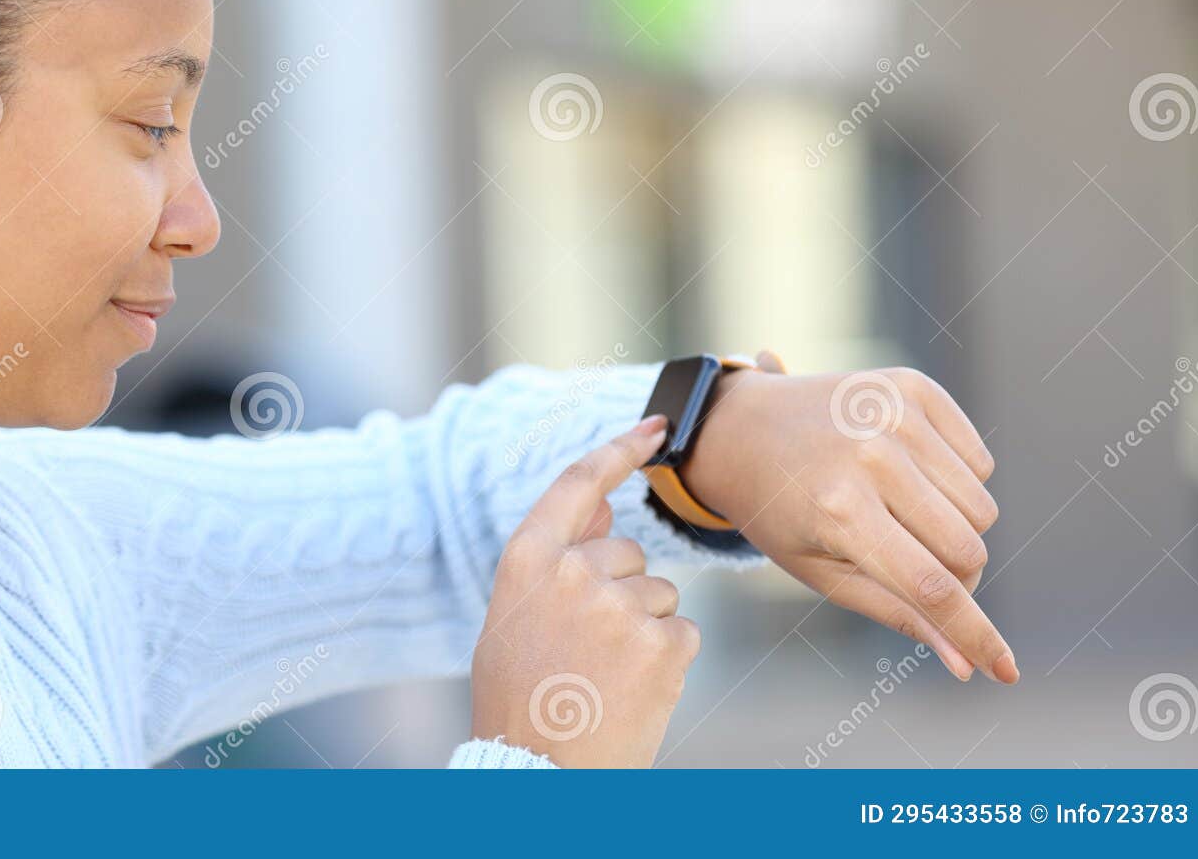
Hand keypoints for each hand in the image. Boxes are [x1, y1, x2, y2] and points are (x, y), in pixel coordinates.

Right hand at [470, 416, 701, 767]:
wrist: (537, 771)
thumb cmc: (521, 695)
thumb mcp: (517, 614)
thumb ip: (557, 553)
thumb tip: (602, 503)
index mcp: (528, 559)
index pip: (578, 482)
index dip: (620, 448)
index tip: (657, 426)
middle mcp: (573, 571)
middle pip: (626, 553)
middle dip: (619, 591)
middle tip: (587, 650)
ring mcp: (619, 606)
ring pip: (658, 595)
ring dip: (642, 630)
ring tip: (604, 677)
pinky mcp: (662, 643)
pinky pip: (681, 631)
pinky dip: (666, 661)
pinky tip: (632, 690)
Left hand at [686, 357, 1014, 684]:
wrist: (741, 426)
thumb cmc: (779, 511)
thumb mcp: (822, 571)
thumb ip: (896, 612)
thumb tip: (967, 665)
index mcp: (841, 510)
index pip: (933, 588)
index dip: (976, 636)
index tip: (1006, 673)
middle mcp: (873, 457)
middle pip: (968, 551)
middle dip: (954, 576)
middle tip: (906, 563)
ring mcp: (896, 414)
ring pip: (982, 509)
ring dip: (954, 526)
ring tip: (896, 512)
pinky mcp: (913, 387)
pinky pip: (981, 462)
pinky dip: (957, 480)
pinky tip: (907, 473)